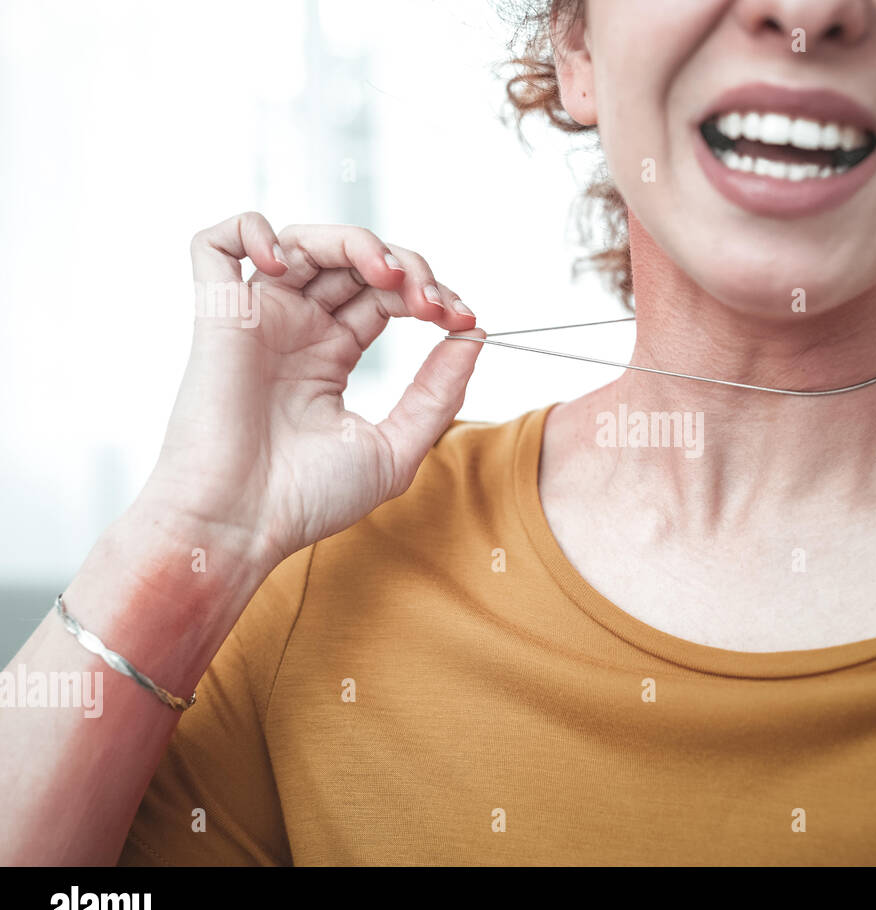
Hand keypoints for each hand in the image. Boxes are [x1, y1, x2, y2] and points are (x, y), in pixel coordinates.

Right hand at [140, 211, 484, 569]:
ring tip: (390, 276)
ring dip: (356, 242)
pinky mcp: (217, 315)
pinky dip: (251, 230)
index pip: (387, 296)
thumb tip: (474, 335)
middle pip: (354, 262)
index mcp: (332, 355)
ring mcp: (257, 318)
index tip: (464, 319)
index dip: (431, 294)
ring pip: (303, 241)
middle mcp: (295, 329)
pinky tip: (288, 262)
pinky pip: (214, 244)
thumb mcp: (398, 447)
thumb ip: (438, 392)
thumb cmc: (308, 499)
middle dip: (408, 268)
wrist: (240, 526)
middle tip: (434, 302)